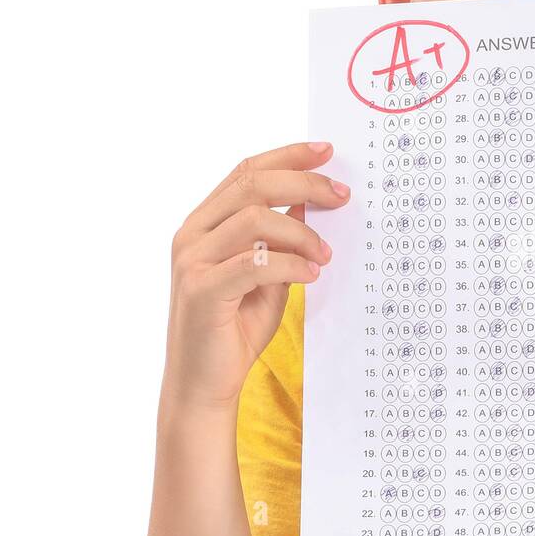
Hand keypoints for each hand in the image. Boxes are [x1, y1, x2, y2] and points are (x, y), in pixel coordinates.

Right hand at [162, 142, 348, 408]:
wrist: (204, 384)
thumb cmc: (236, 328)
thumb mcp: (267, 275)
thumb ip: (280, 240)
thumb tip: (311, 204)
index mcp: (204, 223)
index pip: (246, 172)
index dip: (288, 156)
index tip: (327, 151)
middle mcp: (192, 235)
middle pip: (252, 185)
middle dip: (304, 183)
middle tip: (342, 197)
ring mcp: (192, 261)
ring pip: (255, 220)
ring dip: (302, 233)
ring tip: (325, 256)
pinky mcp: (202, 290)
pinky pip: (255, 262)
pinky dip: (291, 265)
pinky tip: (311, 275)